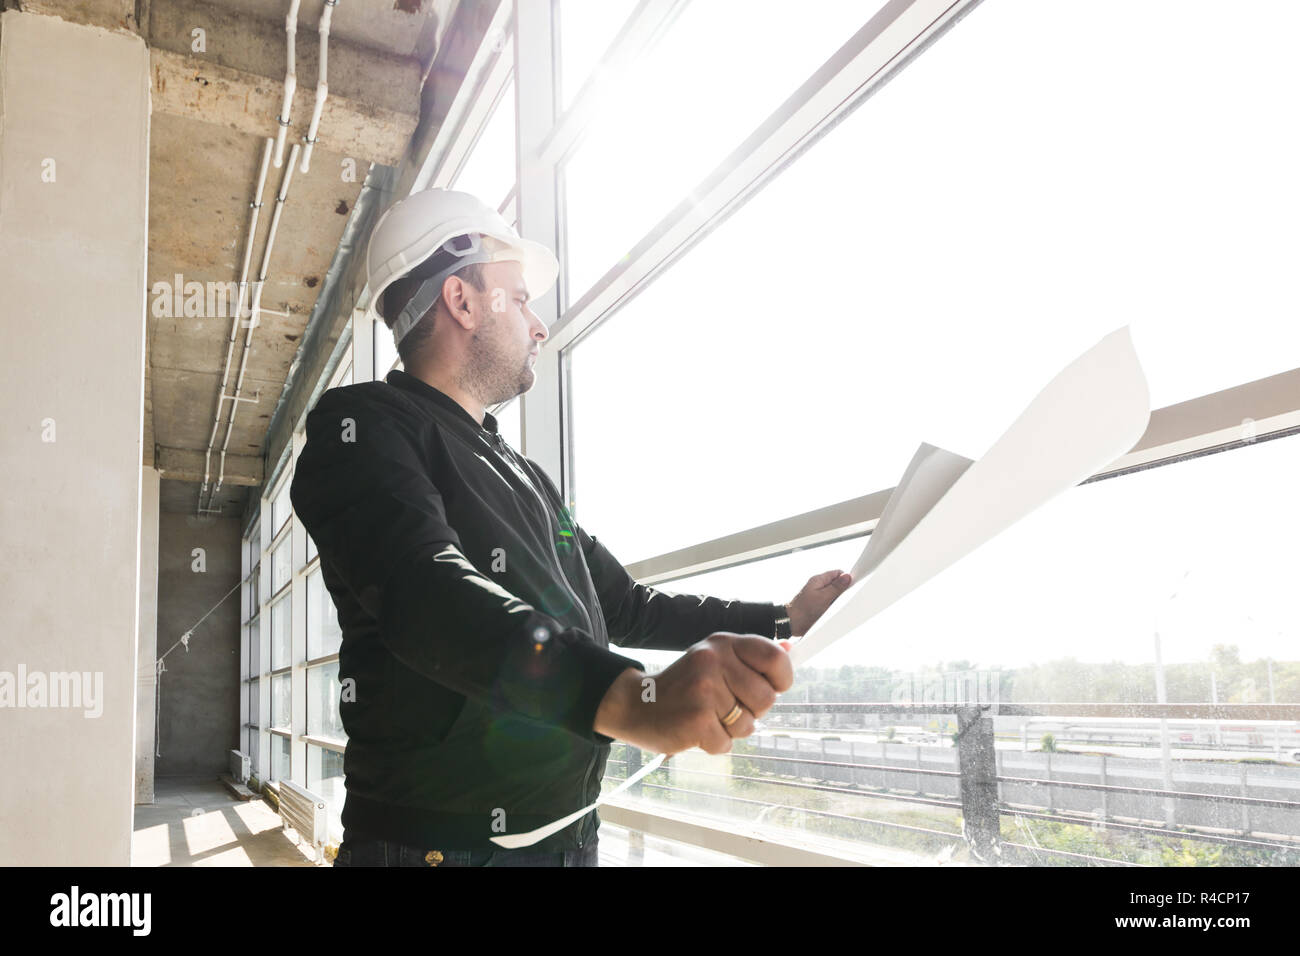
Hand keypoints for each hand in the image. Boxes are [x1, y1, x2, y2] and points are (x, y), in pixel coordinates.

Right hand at [592, 632, 793, 755]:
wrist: (634, 704)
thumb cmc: (682, 686)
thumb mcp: (714, 659)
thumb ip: (751, 657)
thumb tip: (791, 647)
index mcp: (723, 643)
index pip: (776, 658)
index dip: (780, 680)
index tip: (769, 688)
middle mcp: (714, 660)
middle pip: (767, 699)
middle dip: (751, 712)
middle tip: (724, 706)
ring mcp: (704, 690)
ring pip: (748, 725)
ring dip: (731, 730)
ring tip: (706, 717)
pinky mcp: (696, 720)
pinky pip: (726, 744)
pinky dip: (714, 744)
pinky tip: (695, 731)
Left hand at [787, 569, 853, 635]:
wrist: (791, 623)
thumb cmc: (804, 610)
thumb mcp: (824, 597)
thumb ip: (836, 587)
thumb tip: (847, 577)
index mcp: (818, 580)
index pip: (837, 573)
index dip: (845, 579)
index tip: (850, 587)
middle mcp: (818, 586)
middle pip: (836, 584)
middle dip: (842, 591)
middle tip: (843, 600)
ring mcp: (817, 595)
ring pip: (833, 594)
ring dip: (837, 601)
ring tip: (835, 607)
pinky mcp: (817, 604)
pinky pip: (829, 602)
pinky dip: (832, 606)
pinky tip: (832, 612)